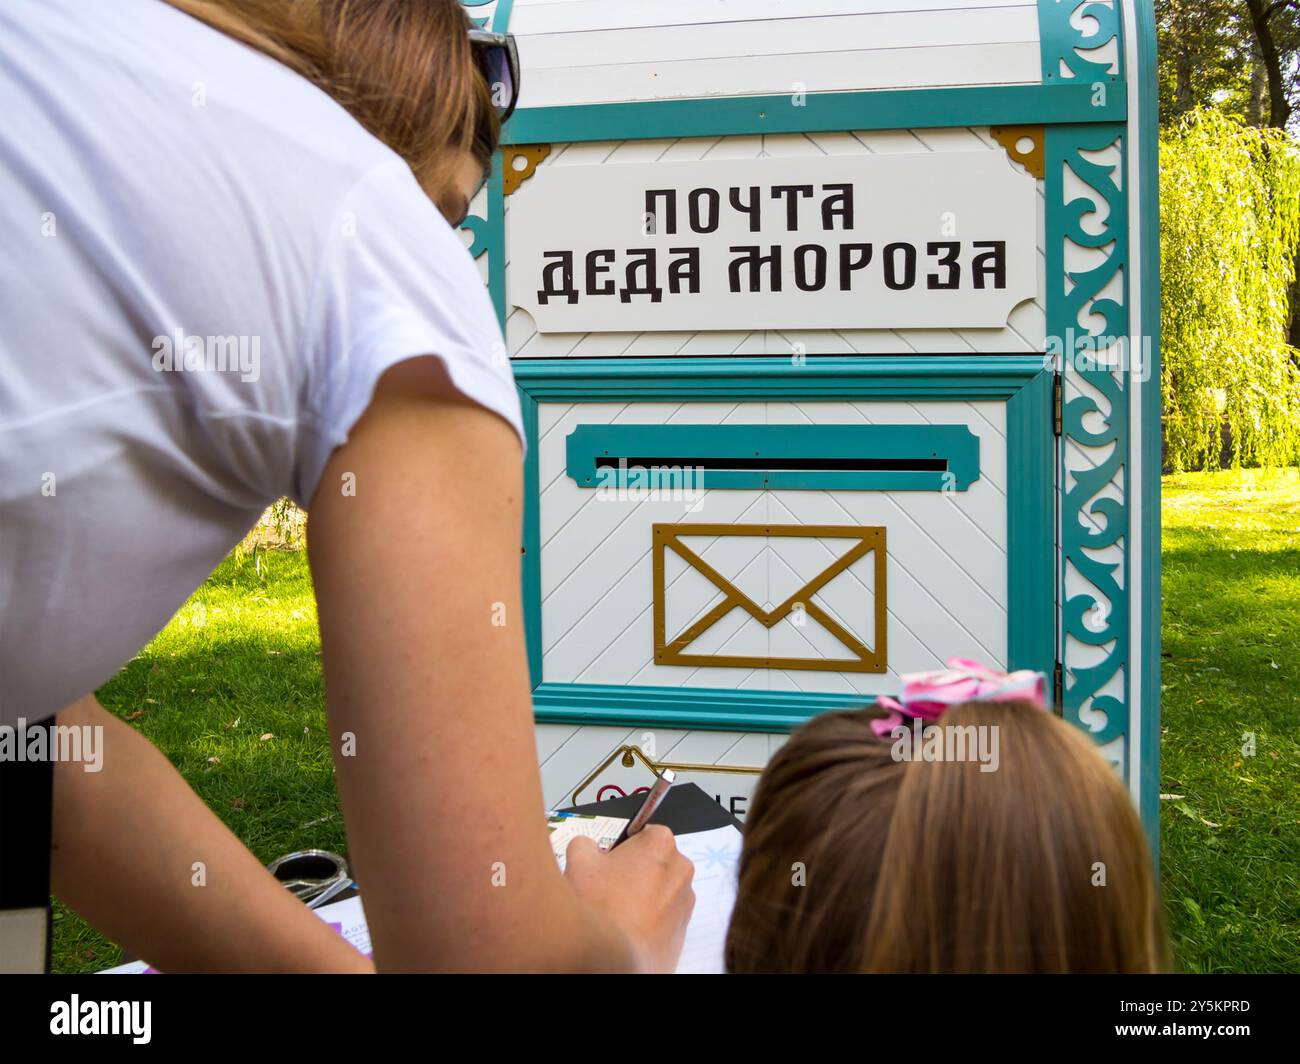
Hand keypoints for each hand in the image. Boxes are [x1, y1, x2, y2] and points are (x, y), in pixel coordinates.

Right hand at [563, 826, 694, 972]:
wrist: (616, 959)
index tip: (610, 861)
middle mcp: (680, 868)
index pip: (643, 834)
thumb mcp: (579, 862)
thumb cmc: (601, 909)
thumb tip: (586, 846)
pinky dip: (649, 919)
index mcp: (660, 843)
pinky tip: (628, 927)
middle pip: (654, 862)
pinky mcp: (683, 929)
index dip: (623, 848)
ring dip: (643, 896)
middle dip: (634, 871)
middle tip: (609, 887)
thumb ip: (584, 843)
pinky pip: (664, 916)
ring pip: (660, 890)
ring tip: (617, 912)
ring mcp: (685, 900)